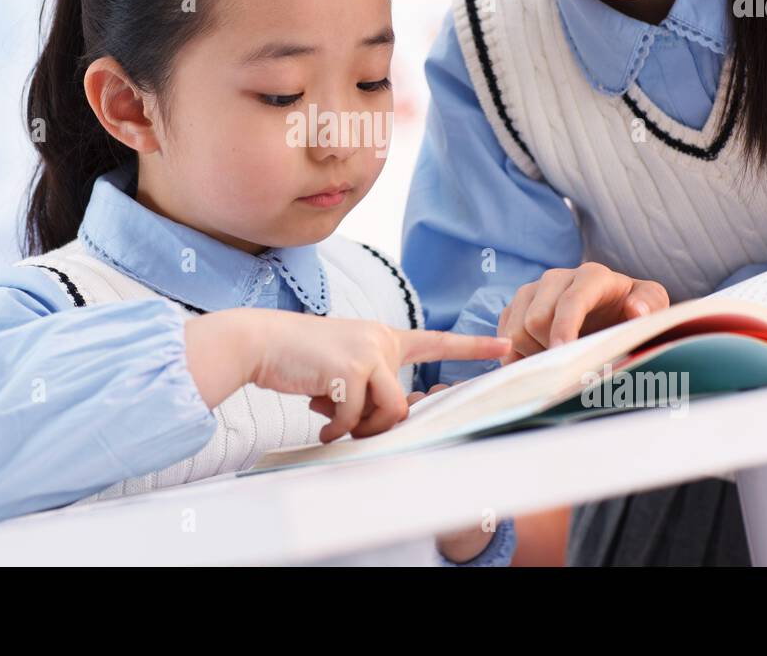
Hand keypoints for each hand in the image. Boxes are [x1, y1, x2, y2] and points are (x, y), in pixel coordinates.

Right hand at [197, 308, 510, 443]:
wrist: (261, 342)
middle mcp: (381, 340)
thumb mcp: (341, 367)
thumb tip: (384, 418)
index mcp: (383, 337)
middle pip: (402, 404)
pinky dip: (336, 429)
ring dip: (358, 427)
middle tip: (344, 424)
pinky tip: (319, 422)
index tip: (505, 347)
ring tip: (331, 421)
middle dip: (374, 425)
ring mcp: (369, 353)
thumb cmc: (298, 358)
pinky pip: (355, 418)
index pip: (435, 341)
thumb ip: (368, 384)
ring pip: (387, 413)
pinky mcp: (351, 369)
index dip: (472, 347)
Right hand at [497, 263, 668, 362]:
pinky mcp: (517, 305)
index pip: (571, 301)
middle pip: (535, 319)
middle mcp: (557, 278)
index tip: (563, 354)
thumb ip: (650, 304)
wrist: (610, 308)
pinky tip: (537, 361)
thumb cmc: (631, 308)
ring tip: (556, 363)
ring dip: (532, 353)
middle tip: (570, 367)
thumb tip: (634, 309)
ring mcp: (533, 290)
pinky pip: (504, 332)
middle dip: (549, 349)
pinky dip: (515, 353)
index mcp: (592, 276)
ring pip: (515, 328)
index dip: (564, 328)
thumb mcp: (652, 304)